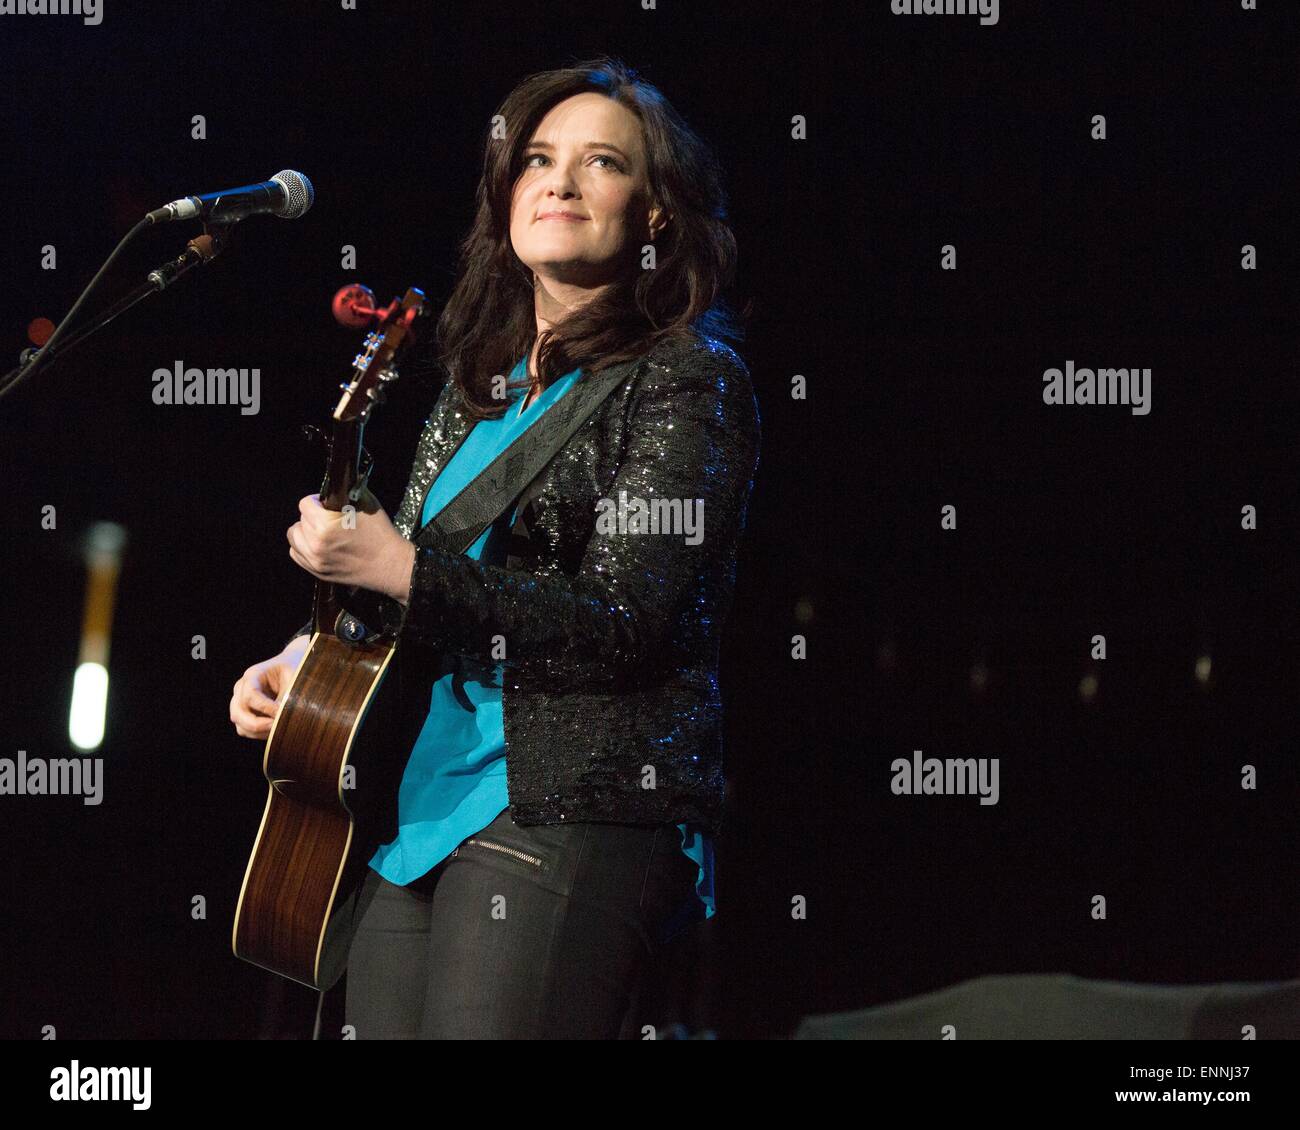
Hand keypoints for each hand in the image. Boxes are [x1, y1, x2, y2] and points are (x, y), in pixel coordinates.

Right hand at [230, 635, 310, 739]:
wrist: (293, 668)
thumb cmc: (295, 671)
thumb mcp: (294, 679)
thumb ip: (287, 698)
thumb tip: (283, 719)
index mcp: (253, 675)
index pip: (250, 695)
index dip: (265, 708)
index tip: (282, 712)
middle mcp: (241, 689)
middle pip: (237, 713)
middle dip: (257, 725)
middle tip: (277, 727)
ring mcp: (241, 702)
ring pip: (241, 726)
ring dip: (259, 732)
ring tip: (278, 729)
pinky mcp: (246, 715)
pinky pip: (246, 730)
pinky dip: (260, 734)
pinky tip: (275, 730)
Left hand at [286, 487, 415, 602]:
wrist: (390, 565)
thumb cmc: (381, 534)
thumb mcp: (366, 503)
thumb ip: (345, 491)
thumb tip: (336, 482)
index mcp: (325, 524)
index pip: (305, 504)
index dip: (316, 501)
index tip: (325, 504)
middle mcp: (315, 543)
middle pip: (300, 520)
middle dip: (312, 516)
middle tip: (328, 519)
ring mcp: (315, 559)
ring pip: (294, 537)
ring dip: (305, 531)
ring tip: (321, 532)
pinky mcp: (317, 571)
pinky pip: (296, 553)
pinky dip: (304, 547)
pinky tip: (319, 544)